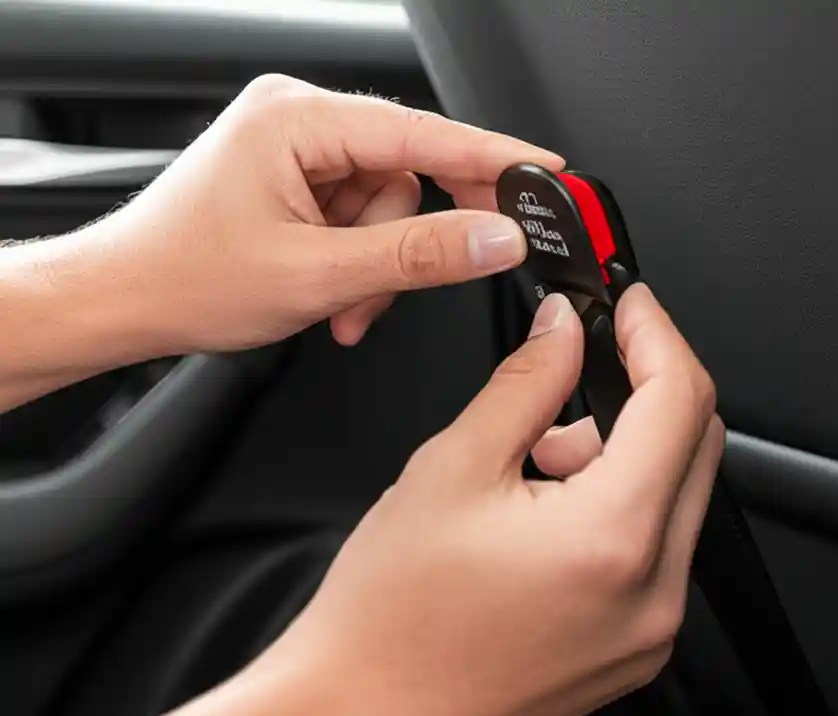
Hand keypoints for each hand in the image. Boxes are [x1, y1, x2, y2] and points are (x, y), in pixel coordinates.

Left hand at [81, 73, 561, 353]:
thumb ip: (419, 255)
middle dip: (407, 244)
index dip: (493, 158)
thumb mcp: (319, 275)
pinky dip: (359, 263)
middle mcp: (297, 120)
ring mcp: (296, 150)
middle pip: (408, 175)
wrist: (120, 301)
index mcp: (297, 119)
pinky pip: (362, 217)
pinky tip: (334, 294)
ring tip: (343, 305)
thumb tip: (494, 239)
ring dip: (379, 266)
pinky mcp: (295, 179)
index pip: (423, 133)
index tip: (547, 172)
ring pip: (389, 206)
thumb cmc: (184, 277)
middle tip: (416, 282)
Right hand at [168, 286, 723, 715]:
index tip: (628, 305)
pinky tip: (553, 504)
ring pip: (679, 495)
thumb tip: (564, 329)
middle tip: (581, 363)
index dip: (655, 333)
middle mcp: (651, 591)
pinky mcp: (635, 647)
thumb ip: (526, 384)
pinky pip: (657, 549)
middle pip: (697, 445)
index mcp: (612, 538)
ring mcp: (650, 628)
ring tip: (541, 454)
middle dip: (646, 387)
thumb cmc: (388, 622)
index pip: (680, 400)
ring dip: (629, 450)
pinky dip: (621, 504)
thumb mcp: (451, 469)